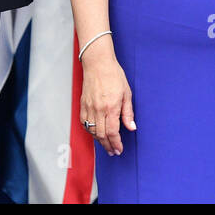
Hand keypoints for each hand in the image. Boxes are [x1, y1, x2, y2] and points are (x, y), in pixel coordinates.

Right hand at [79, 40, 134, 155]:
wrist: (98, 63)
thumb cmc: (114, 75)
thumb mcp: (126, 93)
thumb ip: (128, 112)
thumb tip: (131, 127)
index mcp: (111, 107)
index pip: (112, 132)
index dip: (116, 144)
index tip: (119, 150)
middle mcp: (98, 109)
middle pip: (101, 135)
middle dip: (108, 146)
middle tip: (113, 151)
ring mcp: (89, 107)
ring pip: (92, 131)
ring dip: (99, 140)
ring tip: (106, 144)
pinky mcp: (83, 104)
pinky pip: (84, 123)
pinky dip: (90, 130)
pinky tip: (96, 132)